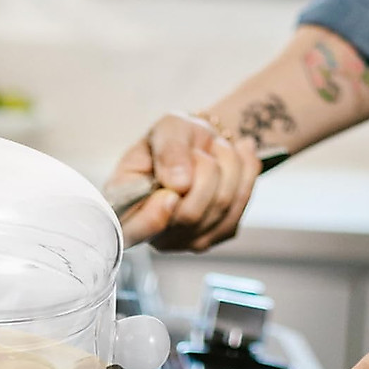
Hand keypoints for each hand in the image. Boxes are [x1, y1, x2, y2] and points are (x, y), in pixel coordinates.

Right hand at [106, 113, 262, 250]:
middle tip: (201, 149)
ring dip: (228, 166)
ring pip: (221, 208)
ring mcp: (184, 240)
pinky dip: (245, 175)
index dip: (152, 219)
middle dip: (205, 169)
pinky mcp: (215, 236)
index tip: (170, 195)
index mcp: (124, 205)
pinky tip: (236, 157)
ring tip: (215, 149)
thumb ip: (168, 150)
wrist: (204, 144)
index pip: (131, 231)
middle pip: (189, 215)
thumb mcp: (168, 128)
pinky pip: (239, 207)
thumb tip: (178, 183)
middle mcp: (152, 232)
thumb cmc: (177, 138)